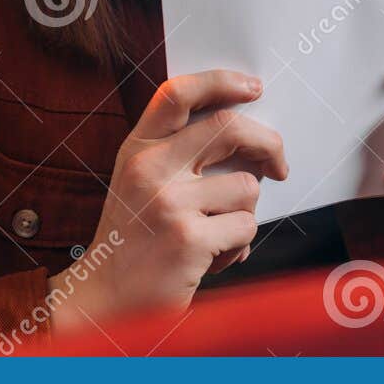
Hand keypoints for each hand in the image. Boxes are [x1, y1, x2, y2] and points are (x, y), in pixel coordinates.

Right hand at [47, 69, 286, 333]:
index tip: (253, 88)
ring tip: (215, 235)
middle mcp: (149, 169)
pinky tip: (212, 258)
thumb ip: (178, 152)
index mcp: (138, 149)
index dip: (221, 82)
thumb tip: (248, 137)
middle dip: (268, 144)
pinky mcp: (188, 239)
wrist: (104, 302)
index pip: (178, 93)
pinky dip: (239, 246)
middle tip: (279, 164)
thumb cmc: (133, 241)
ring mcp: (168, 203)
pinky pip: (245, 227)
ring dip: (244, 215)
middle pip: (228, 127)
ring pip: (246, 187)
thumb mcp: (140, 182)